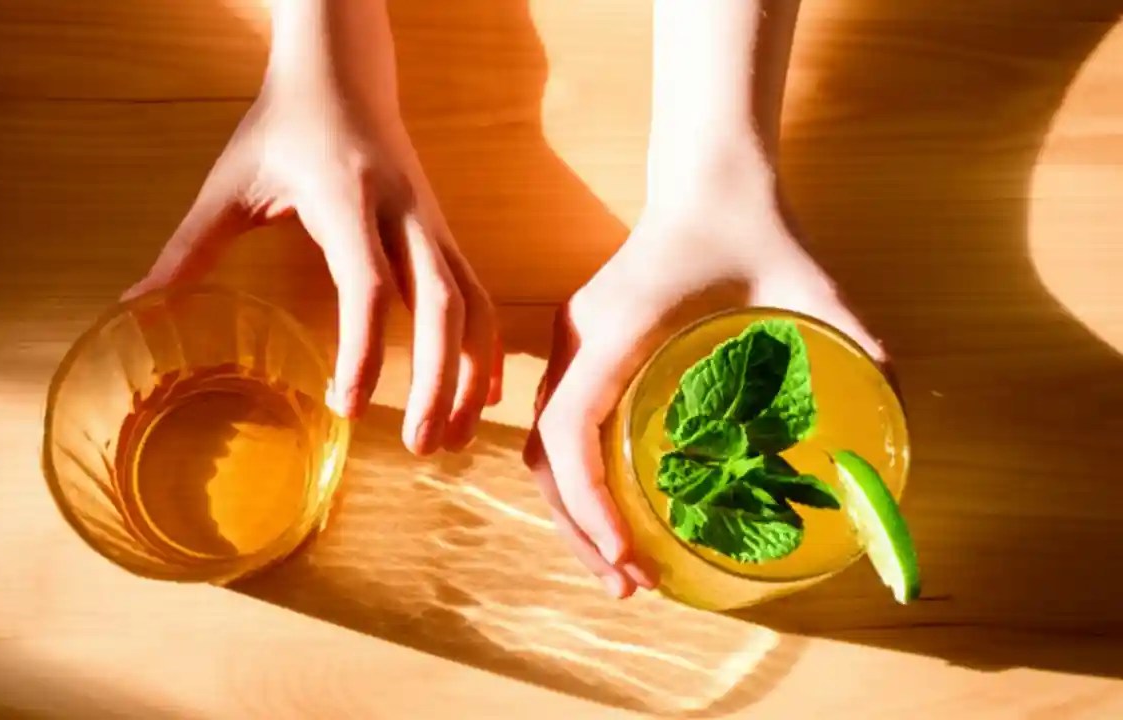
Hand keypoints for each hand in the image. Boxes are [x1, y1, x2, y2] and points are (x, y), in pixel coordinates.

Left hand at [127, 1, 499, 454]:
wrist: (344, 72)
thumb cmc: (285, 125)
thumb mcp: (231, 181)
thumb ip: (188, 246)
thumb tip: (134, 303)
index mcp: (345, 200)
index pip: (367, 283)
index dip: (364, 348)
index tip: (346, 406)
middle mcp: (402, 214)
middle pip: (440, 305)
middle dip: (437, 380)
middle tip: (417, 446)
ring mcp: (432, 224)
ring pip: (473, 305)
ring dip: (469, 375)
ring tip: (452, 439)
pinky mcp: (444, 232)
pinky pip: (481, 294)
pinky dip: (489, 348)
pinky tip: (486, 393)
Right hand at [524, 153, 884, 597]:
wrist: (710, 182)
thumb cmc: (757, 233)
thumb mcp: (817, 293)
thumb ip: (861, 354)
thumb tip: (893, 447)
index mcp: (614, 329)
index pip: (572, 430)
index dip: (588, 503)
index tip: (627, 555)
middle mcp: (575, 340)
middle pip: (544, 454)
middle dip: (578, 528)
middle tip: (628, 586)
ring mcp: (570, 344)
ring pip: (543, 446)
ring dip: (571, 512)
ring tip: (617, 566)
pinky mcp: (581, 351)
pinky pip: (559, 427)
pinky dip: (575, 479)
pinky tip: (612, 513)